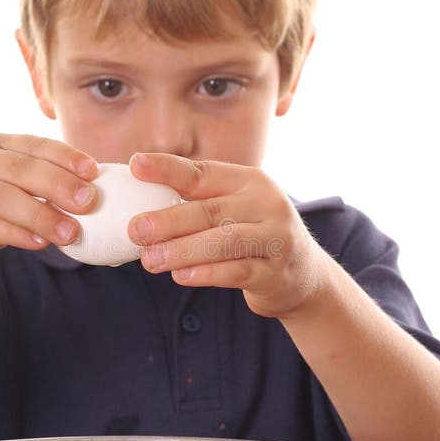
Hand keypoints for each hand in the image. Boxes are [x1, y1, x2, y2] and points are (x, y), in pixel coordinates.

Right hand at [0, 134, 97, 274]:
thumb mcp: (8, 183)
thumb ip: (40, 184)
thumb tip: (92, 195)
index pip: (35, 144)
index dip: (65, 156)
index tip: (94, 171)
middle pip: (21, 168)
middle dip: (58, 184)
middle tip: (89, 202)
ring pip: (3, 197)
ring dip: (40, 214)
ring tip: (70, 232)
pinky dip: (16, 234)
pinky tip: (40, 243)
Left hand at [128, 152, 328, 318]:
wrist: (303, 273)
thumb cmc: (253, 235)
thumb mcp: (234, 209)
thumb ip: (198, 204)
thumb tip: (140, 209)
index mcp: (249, 181)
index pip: (203, 172)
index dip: (168, 168)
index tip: (136, 164)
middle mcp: (266, 204)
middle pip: (210, 210)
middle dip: (168, 220)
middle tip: (136, 229)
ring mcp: (275, 238)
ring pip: (223, 241)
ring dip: (182, 250)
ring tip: (150, 260)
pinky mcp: (275, 273)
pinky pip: (237, 272)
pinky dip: (206, 274)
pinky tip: (181, 276)